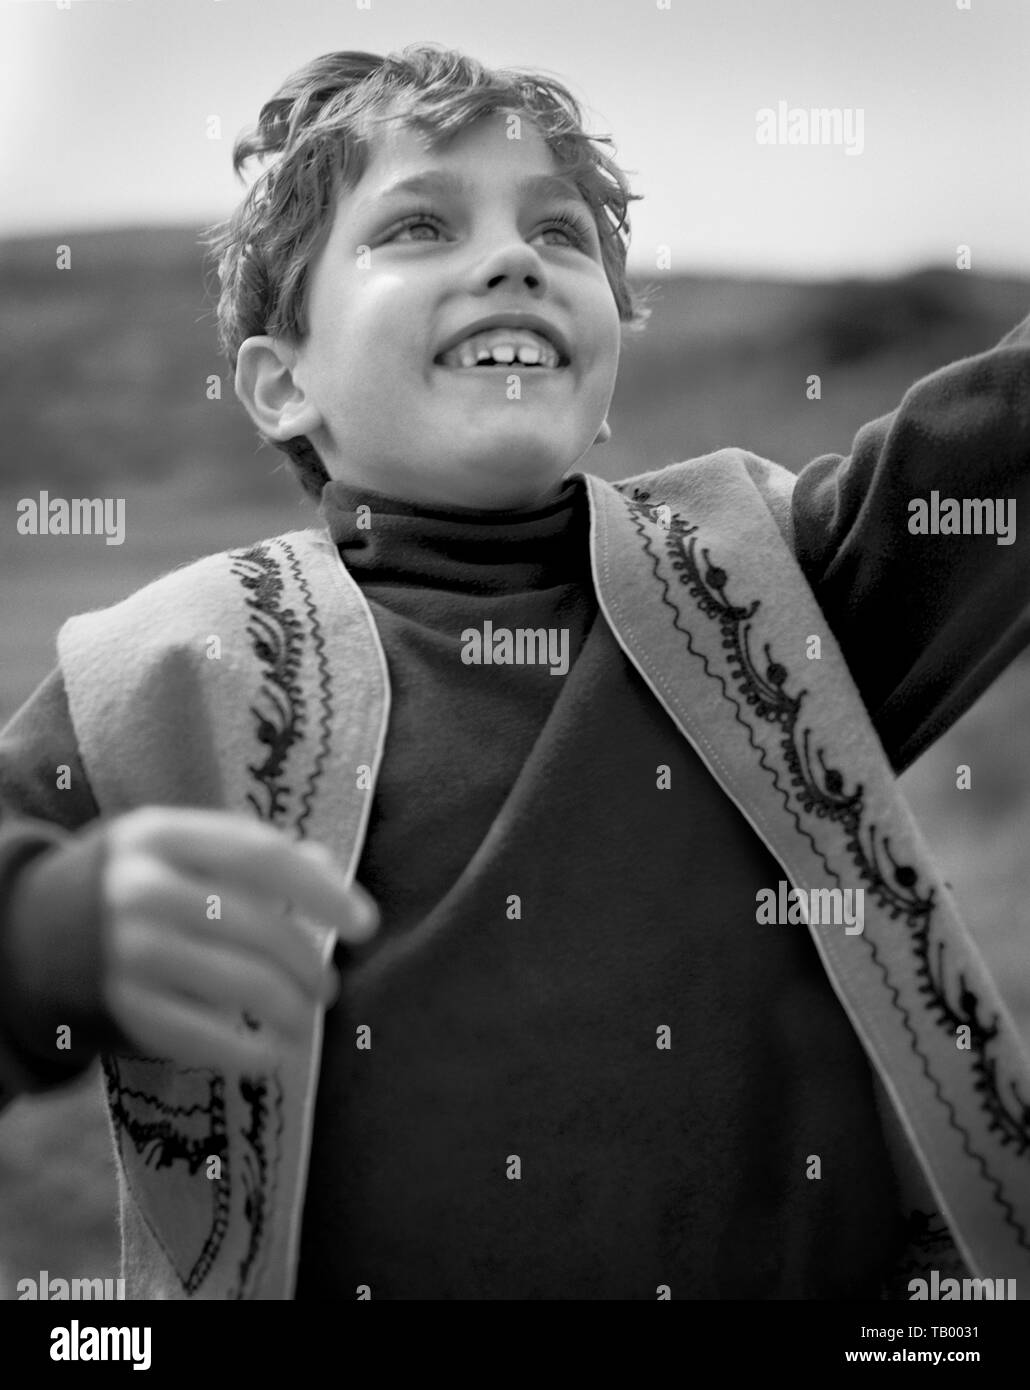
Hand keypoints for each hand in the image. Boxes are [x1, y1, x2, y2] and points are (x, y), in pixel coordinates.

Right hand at [99, 807, 376, 1070]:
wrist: (36, 930)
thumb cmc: (142, 881)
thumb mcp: (185, 848)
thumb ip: (257, 855)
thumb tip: (334, 880)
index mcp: (164, 835)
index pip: (263, 857)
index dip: (323, 892)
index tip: (366, 924)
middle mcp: (141, 889)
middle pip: (256, 926)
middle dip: (308, 961)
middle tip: (328, 984)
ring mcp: (127, 951)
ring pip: (239, 984)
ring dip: (290, 1008)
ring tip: (306, 1015)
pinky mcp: (122, 1008)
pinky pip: (202, 1037)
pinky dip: (249, 1052)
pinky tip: (274, 1055)